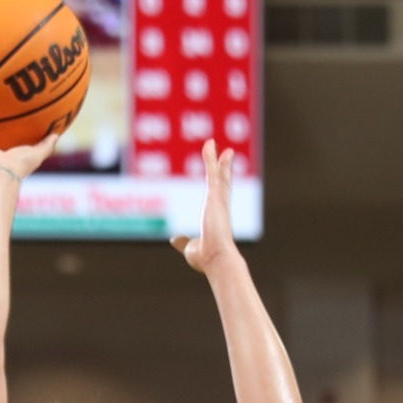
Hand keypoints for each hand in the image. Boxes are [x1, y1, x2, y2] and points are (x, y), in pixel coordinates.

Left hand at [170, 139, 237, 274]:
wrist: (216, 258)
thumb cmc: (206, 259)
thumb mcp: (191, 248)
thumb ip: (184, 242)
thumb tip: (175, 239)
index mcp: (216, 218)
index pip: (220, 198)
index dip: (222, 185)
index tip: (222, 175)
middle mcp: (220, 207)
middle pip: (223, 182)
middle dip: (224, 168)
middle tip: (227, 154)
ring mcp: (219, 199)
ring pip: (217, 174)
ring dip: (215, 158)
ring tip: (212, 144)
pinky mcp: (215, 195)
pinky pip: (212, 171)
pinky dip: (210, 158)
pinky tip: (208, 145)